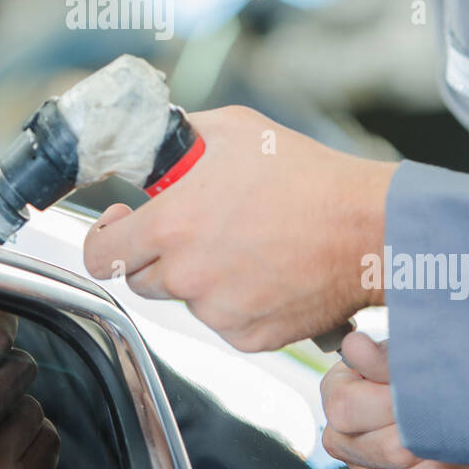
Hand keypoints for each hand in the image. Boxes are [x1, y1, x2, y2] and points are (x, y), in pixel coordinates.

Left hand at [82, 105, 395, 350]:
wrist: (368, 228)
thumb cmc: (308, 177)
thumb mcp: (234, 131)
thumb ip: (182, 139)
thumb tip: (156, 142)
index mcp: (172, 225)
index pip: (100, 254)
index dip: (103, 240)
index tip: (120, 226)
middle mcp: (188, 275)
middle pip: (141, 280)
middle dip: (158, 255)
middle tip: (197, 229)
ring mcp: (219, 312)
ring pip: (187, 300)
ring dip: (202, 278)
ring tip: (247, 244)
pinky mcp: (250, 337)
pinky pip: (225, 322)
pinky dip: (238, 302)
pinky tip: (267, 271)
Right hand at [321, 332, 468, 468]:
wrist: (445, 400)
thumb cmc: (420, 373)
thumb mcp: (402, 356)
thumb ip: (381, 357)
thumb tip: (357, 347)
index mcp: (337, 402)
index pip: (348, 409)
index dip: (389, 400)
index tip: (425, 386)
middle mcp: (347, 447)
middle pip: (392, 451)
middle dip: (437, 429)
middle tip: (464, 409)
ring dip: (463, 456)